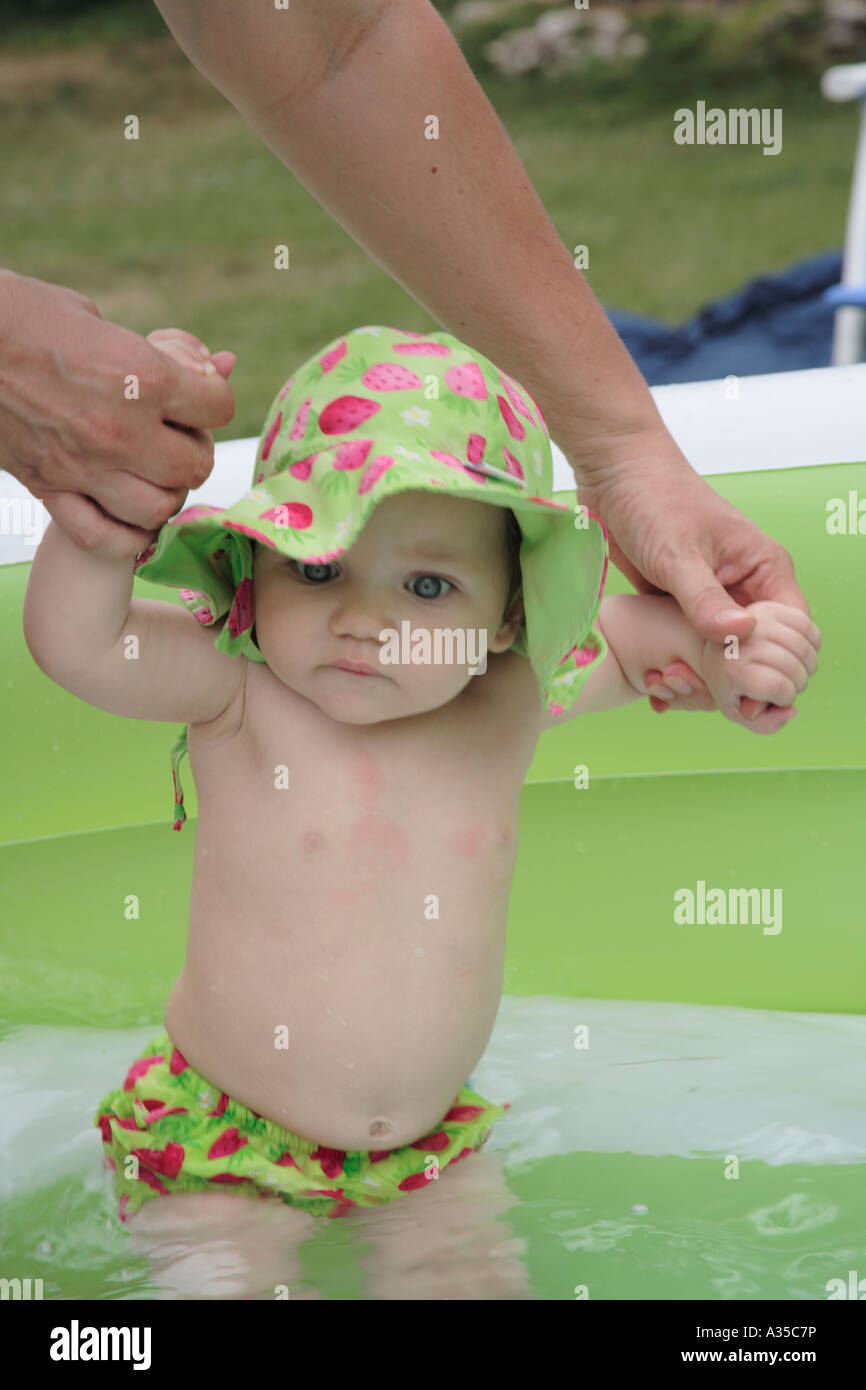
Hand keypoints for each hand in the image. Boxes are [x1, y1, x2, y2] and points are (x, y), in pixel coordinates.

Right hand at [49, 331, 236, 561]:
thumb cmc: (19, 315)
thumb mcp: (96, 319)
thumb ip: (162, 350)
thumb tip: (218, 363)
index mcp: (138, 375)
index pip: (217, 406)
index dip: (213, 397)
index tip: (196, 391)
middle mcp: (118, 429)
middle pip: (193, 465)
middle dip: (193, 449)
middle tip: (175, 432)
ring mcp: (83, 466)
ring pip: (157, 508)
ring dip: (163, 491)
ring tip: (151, 469)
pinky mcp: (48, 488)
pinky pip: (106, 536)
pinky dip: (125, 533)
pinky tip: (127, 511)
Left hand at [574, 422, 811, 724]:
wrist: (613, 472)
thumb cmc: (654, 497)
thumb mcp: (679, 552)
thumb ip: (705, 598)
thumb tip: (739, 637)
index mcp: (764, 569)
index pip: (791, 632)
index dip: (774, 666)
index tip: (738, 690)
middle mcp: (743, 588)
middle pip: (756, 653)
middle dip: (731, 681)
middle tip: (688, 689)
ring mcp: (711, 600)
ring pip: (719, 658)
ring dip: (698, 681)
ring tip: (664, 687)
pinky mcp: (678, 608)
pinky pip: (686, 650)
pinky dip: (675, 670)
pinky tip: (652, 688)